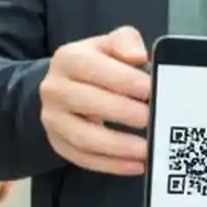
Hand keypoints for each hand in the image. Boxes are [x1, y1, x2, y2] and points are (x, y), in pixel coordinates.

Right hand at [39, 26, 150, 175]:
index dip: (125, 80)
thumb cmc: (96, 64)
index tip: (150, 90)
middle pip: (89, 103)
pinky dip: (111, 165)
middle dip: (125, 113)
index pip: (96, 68)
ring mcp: (53, 119)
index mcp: (68, 58)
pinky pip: (83, 158)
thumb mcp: (109, 44)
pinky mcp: (58, 143)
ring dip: (118, 146)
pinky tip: (135, 164)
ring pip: (84, 137)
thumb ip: (125, 42)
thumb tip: (137, 55)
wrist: (64, 84)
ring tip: (147, 149)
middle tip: (153, 119)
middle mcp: (55, 89)